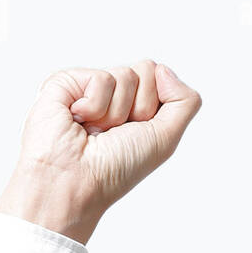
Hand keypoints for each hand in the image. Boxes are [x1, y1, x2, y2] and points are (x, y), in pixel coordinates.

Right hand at [0, 60, 202, 242]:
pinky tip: (78, 121)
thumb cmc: (115, 169)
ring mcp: (89, 86)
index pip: (162, 79)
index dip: (156, 107)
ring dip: (115, 112)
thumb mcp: (166, 138)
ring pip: (127, 74)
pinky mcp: (66, 82)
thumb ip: (185, 101)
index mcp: (136, 107)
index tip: (136, 132)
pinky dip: (95, 106)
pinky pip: (102, 79)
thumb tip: (164, 69)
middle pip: (147, 70)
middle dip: (139, 107)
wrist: (75, 183)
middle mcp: (114, 95)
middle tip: (114, 132)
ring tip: (94, 131)